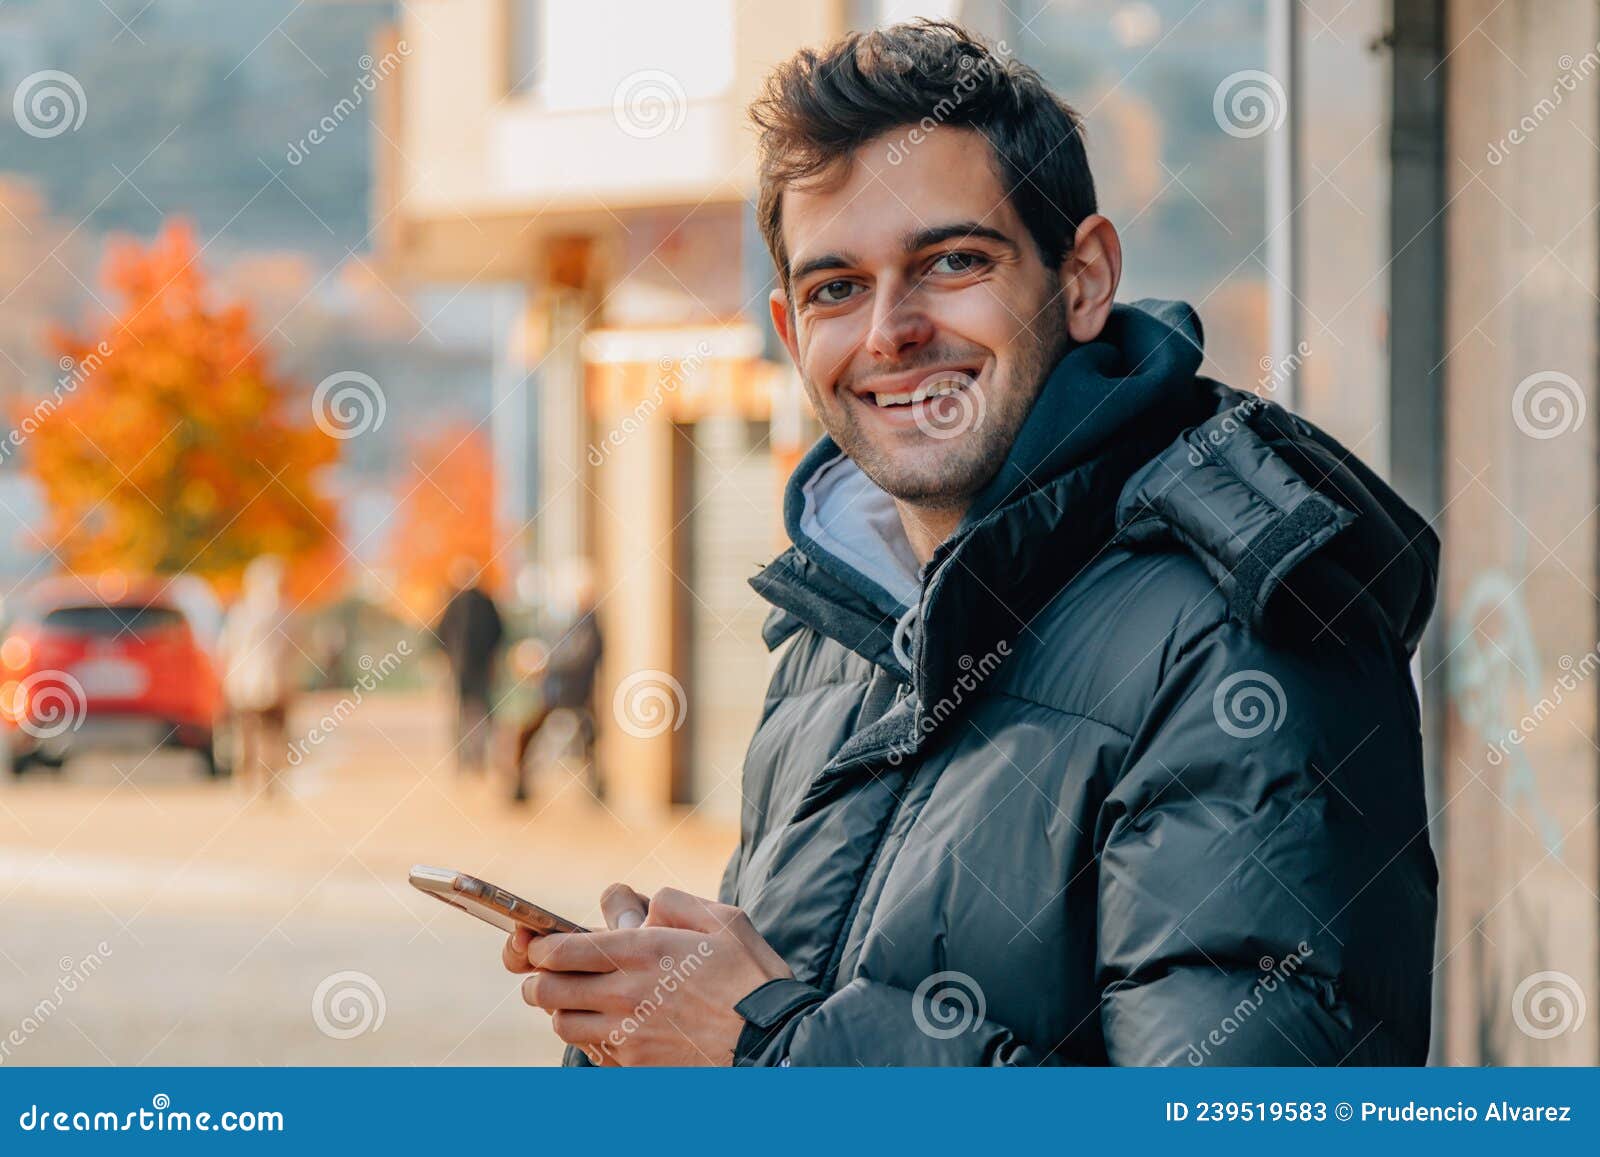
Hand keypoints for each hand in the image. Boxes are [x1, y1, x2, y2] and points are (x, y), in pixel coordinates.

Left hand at [504, 885, 791, 1065]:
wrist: (773, 1043)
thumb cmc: (751, 976)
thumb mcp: (722, 919)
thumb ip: (672, 902)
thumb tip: (639, 906)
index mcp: (642, 951)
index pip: (560, 950)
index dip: (539, 946)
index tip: (541, 945)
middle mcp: (626, 994)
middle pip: (547, 990)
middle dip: (538, 979)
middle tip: (543, 976)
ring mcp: (628, 1035)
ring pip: (563, 1024)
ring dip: (561, 1010)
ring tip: (572, 1002)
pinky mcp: (636, 1066)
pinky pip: (591, 1052)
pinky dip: (588, 1038)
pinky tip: (606, 1028)